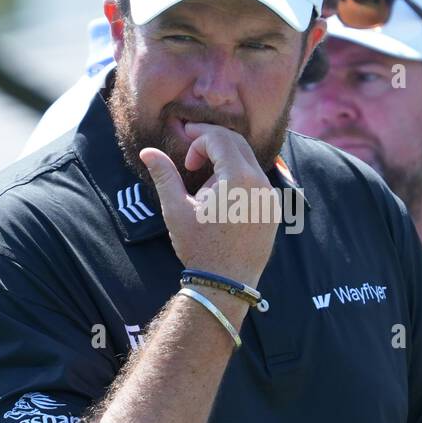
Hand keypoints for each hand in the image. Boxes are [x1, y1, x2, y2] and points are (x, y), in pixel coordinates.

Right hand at [140, 123, 278, 285]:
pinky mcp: (274, 211)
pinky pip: (258, 183)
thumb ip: (164, 175)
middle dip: (212, 144)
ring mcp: (271, 197)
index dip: (198, 140)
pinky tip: (222, 204)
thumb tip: (147, 152)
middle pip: (237, 144)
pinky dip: (239, 181)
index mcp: (238, 177)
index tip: (185, 162)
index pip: (219, 138)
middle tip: (191, 158)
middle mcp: (261, 183)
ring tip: (206, 191)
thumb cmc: (199, 247)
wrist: (226, 284)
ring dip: (225, 164)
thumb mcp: (176, 209)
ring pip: (249, 163)